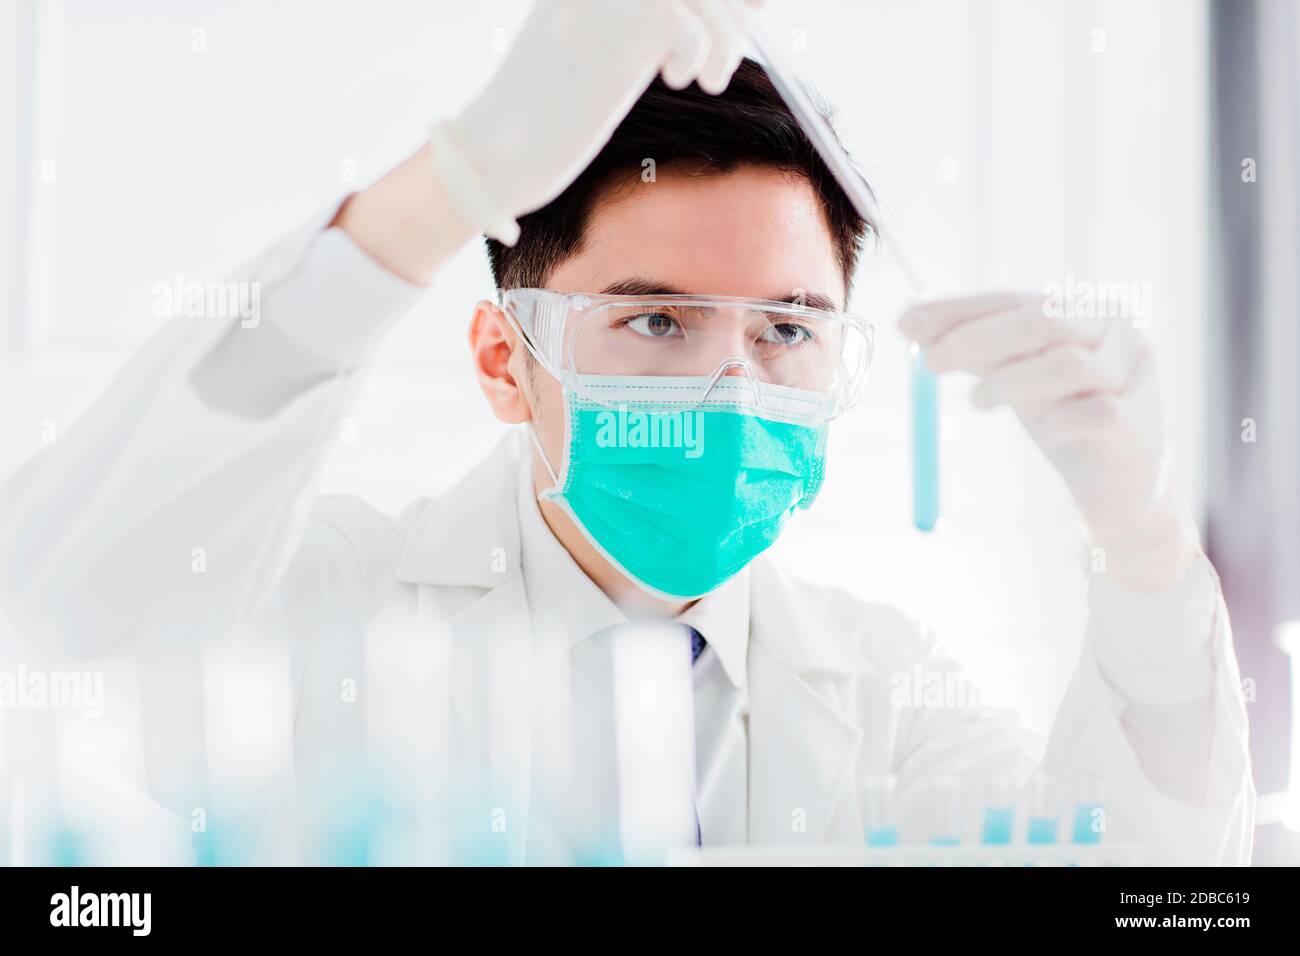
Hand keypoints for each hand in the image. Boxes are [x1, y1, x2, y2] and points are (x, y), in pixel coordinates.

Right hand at [431, 0, 761, 241]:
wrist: (497, 152)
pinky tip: (672, 81)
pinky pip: (692, 27)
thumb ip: (673, 17)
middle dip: (729, 18)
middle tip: (711, 68)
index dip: (727, 2)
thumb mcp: (620, 49)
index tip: (742, 16)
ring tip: (700, 80)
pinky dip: (697, 60)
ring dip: (721, 42)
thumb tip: (755, 0)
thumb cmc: (554, 112)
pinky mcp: (617, 21)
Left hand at [899, 292, 1199, 590]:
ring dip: (1011, 380)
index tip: (908, 324)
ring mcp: (1135, 375)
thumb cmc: (1066, 417)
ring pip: (1068, 363)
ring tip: (977, 400)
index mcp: (1088, 309)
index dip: (959, 310)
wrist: (1120, 486)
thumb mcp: (1017, 376)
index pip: (1014, 300)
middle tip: (930, 362)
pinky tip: (1045, 432)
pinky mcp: (1138, 423)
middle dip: (977, 339)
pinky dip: (1059, 421)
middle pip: (1042, 320)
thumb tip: (911, 323)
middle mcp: (1119, 331)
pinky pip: (1096, 414)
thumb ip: (974, 348)